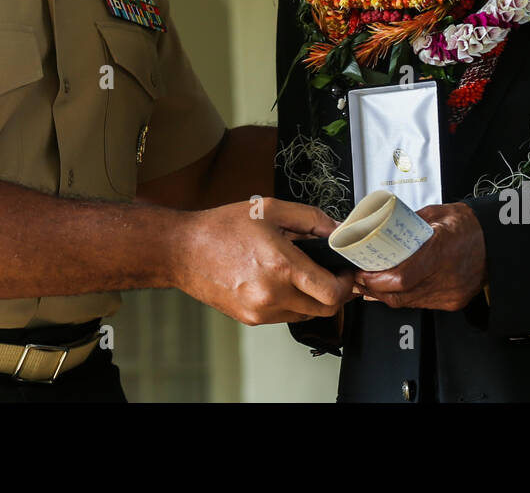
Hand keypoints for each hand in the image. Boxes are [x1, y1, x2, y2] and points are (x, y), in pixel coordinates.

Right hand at [175, 198, 354, 325]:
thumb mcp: (270, 209)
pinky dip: (291, 302)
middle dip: (334, 292)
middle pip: (326, 309)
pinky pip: (285, 316)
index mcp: (280, 265)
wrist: (183, 250)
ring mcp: (260, 311)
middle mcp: (272, 294)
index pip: (333, 292)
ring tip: (298, 273)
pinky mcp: (251, 319)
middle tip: (330, 273)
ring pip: (307, 314)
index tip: (345, 271)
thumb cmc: (222, 227)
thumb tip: (339, 232)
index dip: (346, 282)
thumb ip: (312, 219)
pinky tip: (278, 281)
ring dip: (312, 298)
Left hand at [353, 202, 485, 310]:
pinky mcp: (453, 302)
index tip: (362, 272)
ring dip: (386, 295)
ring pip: (407, 302)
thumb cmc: (469, 226)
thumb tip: (381, 228)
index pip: (401, 278)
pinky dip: (404, 296)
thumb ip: (408, 223)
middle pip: (399, 295)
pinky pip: (421, 304)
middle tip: (360, 277)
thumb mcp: (437, 214)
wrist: (496, 241)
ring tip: (372, 282)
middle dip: (374, 289)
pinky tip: (394, 288)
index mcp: (440, 251)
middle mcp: (446, 277)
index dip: (376, 280)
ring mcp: (450, 293)